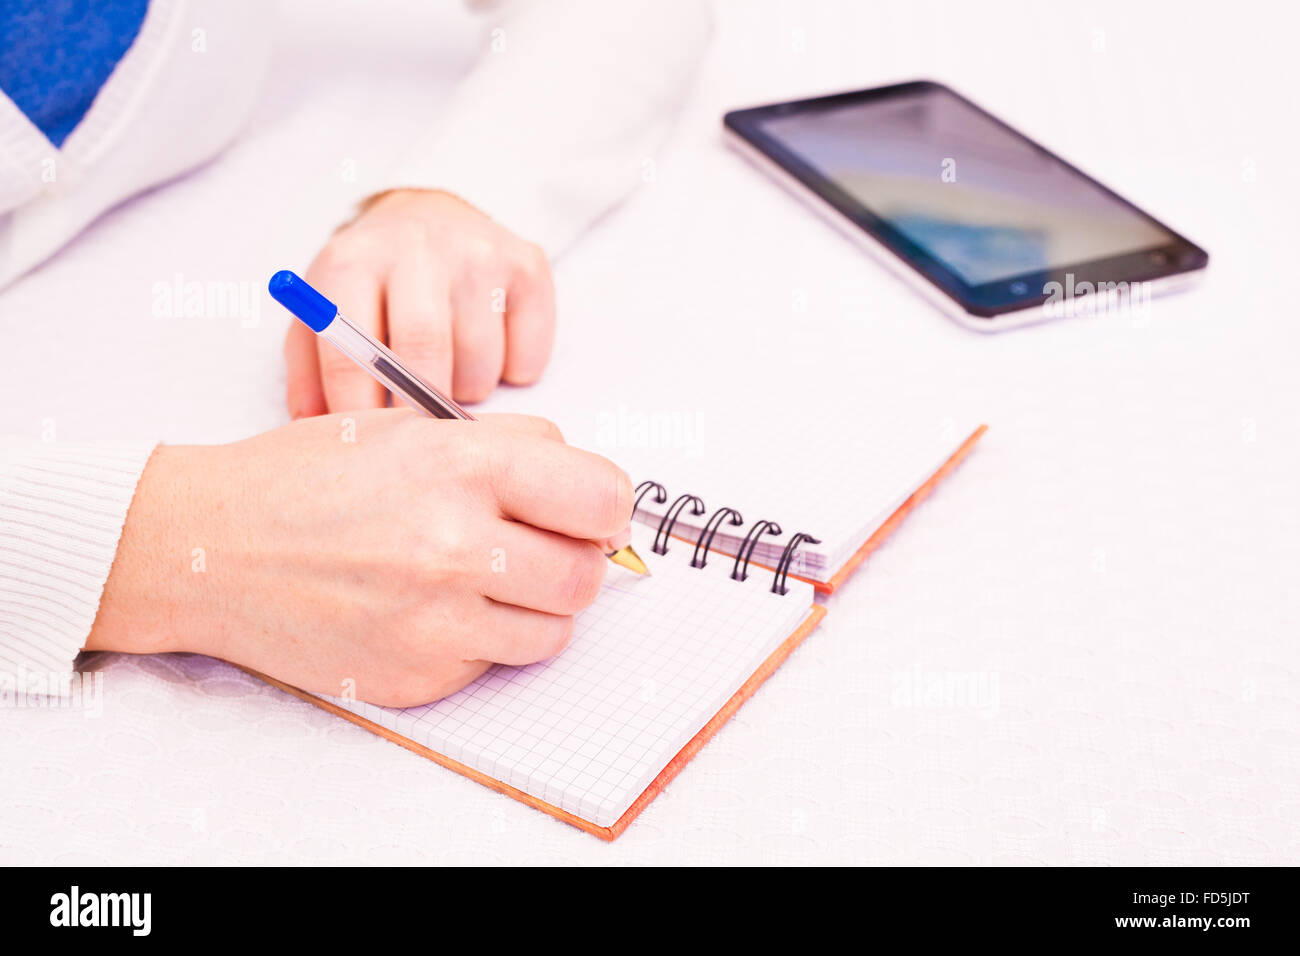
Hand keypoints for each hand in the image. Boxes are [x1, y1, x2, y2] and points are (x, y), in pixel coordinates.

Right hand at [88, 411, 633, 706]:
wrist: (210, 546)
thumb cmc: (305, 478)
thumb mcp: (408, 426)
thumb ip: (506, 447)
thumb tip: (584, 485)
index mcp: (462, 466)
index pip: (602, 499)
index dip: (604, 506)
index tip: (589, 511)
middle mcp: (455, 544)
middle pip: (586, 575)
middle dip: (572, 560)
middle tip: (534, 546)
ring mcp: (436, 618)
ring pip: (555, 630)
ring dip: (534, 606)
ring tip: (480, 578)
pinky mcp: (416, 674)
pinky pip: (495, 663)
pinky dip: (482, 639)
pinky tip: (432, 608)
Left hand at [284, 189, 554, 415]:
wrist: (423, 215)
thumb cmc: (370, 285)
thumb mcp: (322, 316)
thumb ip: (311, 373)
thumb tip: (315, 427)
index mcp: (353, 262)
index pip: (352, 350)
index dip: (359, 408)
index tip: (370, 442)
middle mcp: (416, 248)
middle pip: (425, 349)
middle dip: (422, 405)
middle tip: (421, 429)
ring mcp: (477, 252)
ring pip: (481, 361)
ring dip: (469, 389)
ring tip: (453, 374)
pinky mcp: (528, 264)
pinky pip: (527, 354)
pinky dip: (513, 372)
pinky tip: (492, 352)